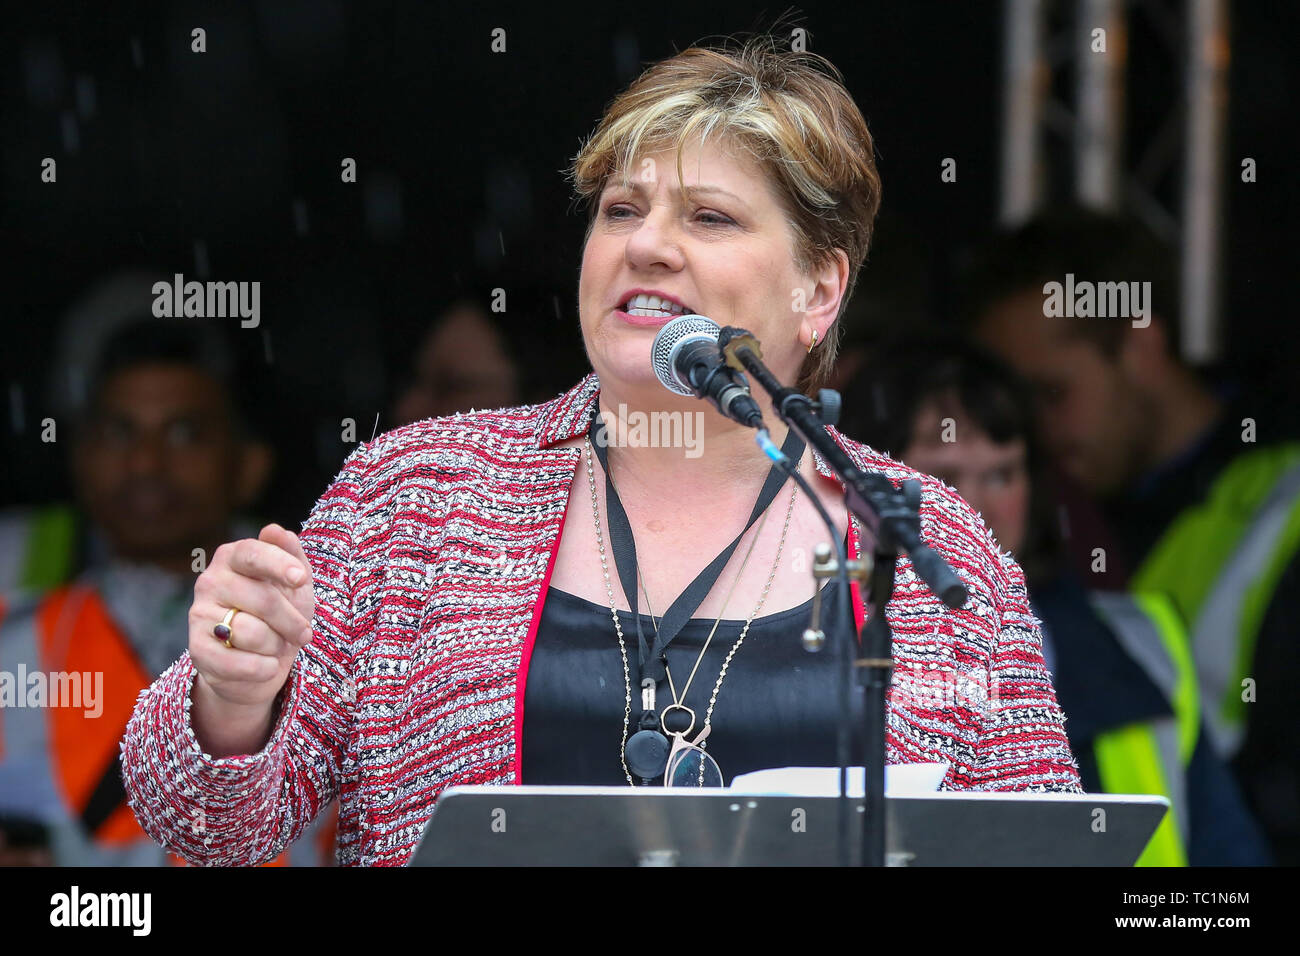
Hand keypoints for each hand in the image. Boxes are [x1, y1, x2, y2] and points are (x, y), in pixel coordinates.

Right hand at [189, 523, 315, 715]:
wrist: (261, 664)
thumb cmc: (280, 616)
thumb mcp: (294, 585)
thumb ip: (290, 554)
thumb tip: (273, 530)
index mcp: (233, 557)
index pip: (253, 553)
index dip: (278, 564)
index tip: (300, 578)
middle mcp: (210, 581)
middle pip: (263, 599)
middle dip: (292, 622)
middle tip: (303, 634)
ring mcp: (199, 614)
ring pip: (253, 633)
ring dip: (276, 646)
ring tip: (275, 646)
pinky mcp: (196, 650)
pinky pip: (235, 662)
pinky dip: (261, 668)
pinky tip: (267, 666)